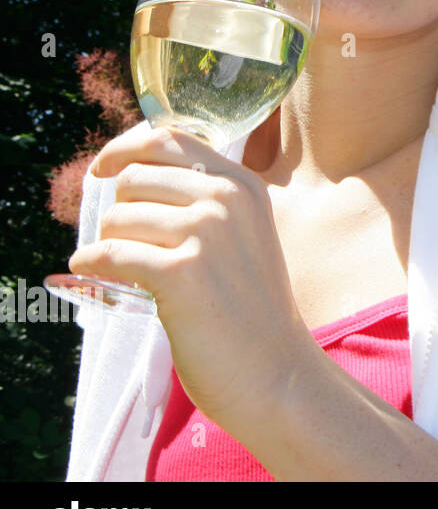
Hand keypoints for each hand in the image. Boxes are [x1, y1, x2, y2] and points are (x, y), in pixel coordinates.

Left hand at [69, 125, 312, 427]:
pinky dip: (91, 263)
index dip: (124, 149)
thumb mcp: (243, 235)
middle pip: (136, 177)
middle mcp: (227, 199)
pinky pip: (109, 253)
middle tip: (126, 243)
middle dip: (118, 210)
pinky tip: (94, 271)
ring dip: (107, 242)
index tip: (104, 169)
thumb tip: (133, 176)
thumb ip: (205, 201)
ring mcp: (207, 234)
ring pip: (118, 217)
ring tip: (123, 267)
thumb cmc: (252, 309)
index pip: (168, 138)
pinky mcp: (181, 274)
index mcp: (244, 184)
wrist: (275, 370)